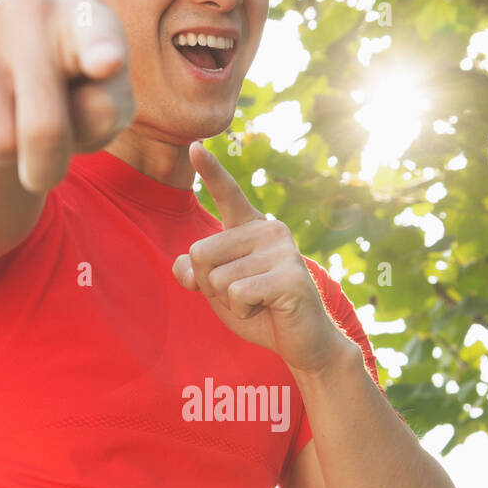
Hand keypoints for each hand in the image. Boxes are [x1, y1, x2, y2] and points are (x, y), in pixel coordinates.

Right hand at [0, 0, 134, 192]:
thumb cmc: (70, 100)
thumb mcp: (102, 110)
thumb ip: (108, 110)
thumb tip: (89, 107)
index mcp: (84, 19)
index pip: (96, 32)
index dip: (102, 50)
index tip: (108, 63)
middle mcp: (29, 8)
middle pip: (43, 128)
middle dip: (47, 167)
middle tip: (46, 164)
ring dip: (5, 158)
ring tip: (9, 126)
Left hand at [172, 142, 347, 374]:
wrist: (302, 342)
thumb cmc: (260, 311)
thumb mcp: (220, 290)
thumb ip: (198, 273)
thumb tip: (185, 266)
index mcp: (253, 228)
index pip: (228, 195)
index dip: (211, 171)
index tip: (194, 145)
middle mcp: (270, 230)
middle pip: (201, 252)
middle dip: (210, 285)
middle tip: (243, 295)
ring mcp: (283, 251)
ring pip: (218, 278)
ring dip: (229, 301)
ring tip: (258, 302)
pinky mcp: (290, 276)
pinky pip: (237, 293)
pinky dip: (242, 310)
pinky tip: (266, 309)